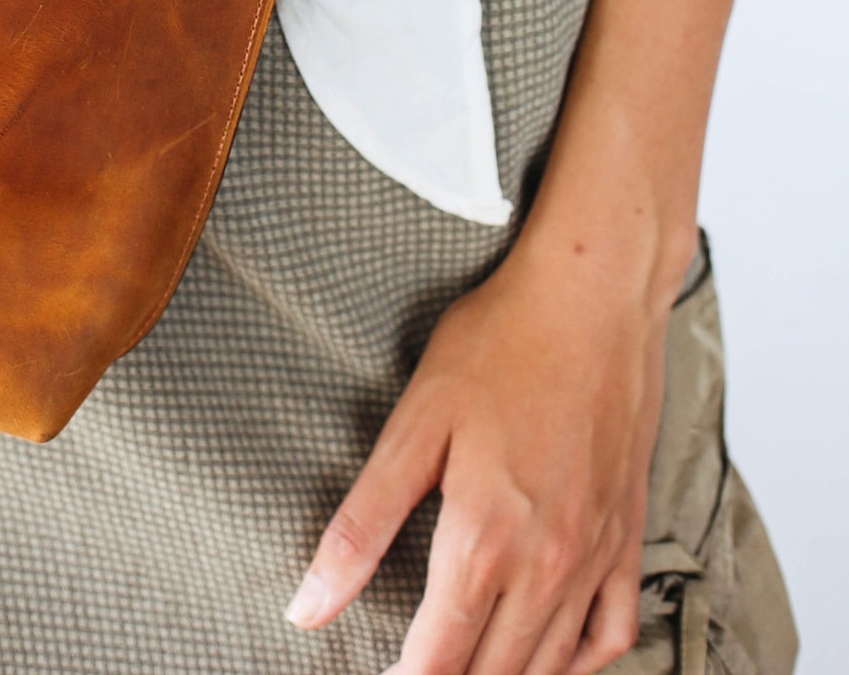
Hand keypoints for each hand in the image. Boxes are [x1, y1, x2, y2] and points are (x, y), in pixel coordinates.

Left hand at [286, 238, 668, 672]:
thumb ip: (361, 523)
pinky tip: (552, 659)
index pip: (437, 662)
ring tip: (469, 671)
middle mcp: (547, 565)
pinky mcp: (628, 535)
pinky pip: (614, 633)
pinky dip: (582, 663)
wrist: (594, 299)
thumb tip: (308, 603)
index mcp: (484, 540)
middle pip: (495, 674)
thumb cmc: (499, 344)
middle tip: (414, 673)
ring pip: (553, 667)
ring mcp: (595, 556)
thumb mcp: (414, 424)